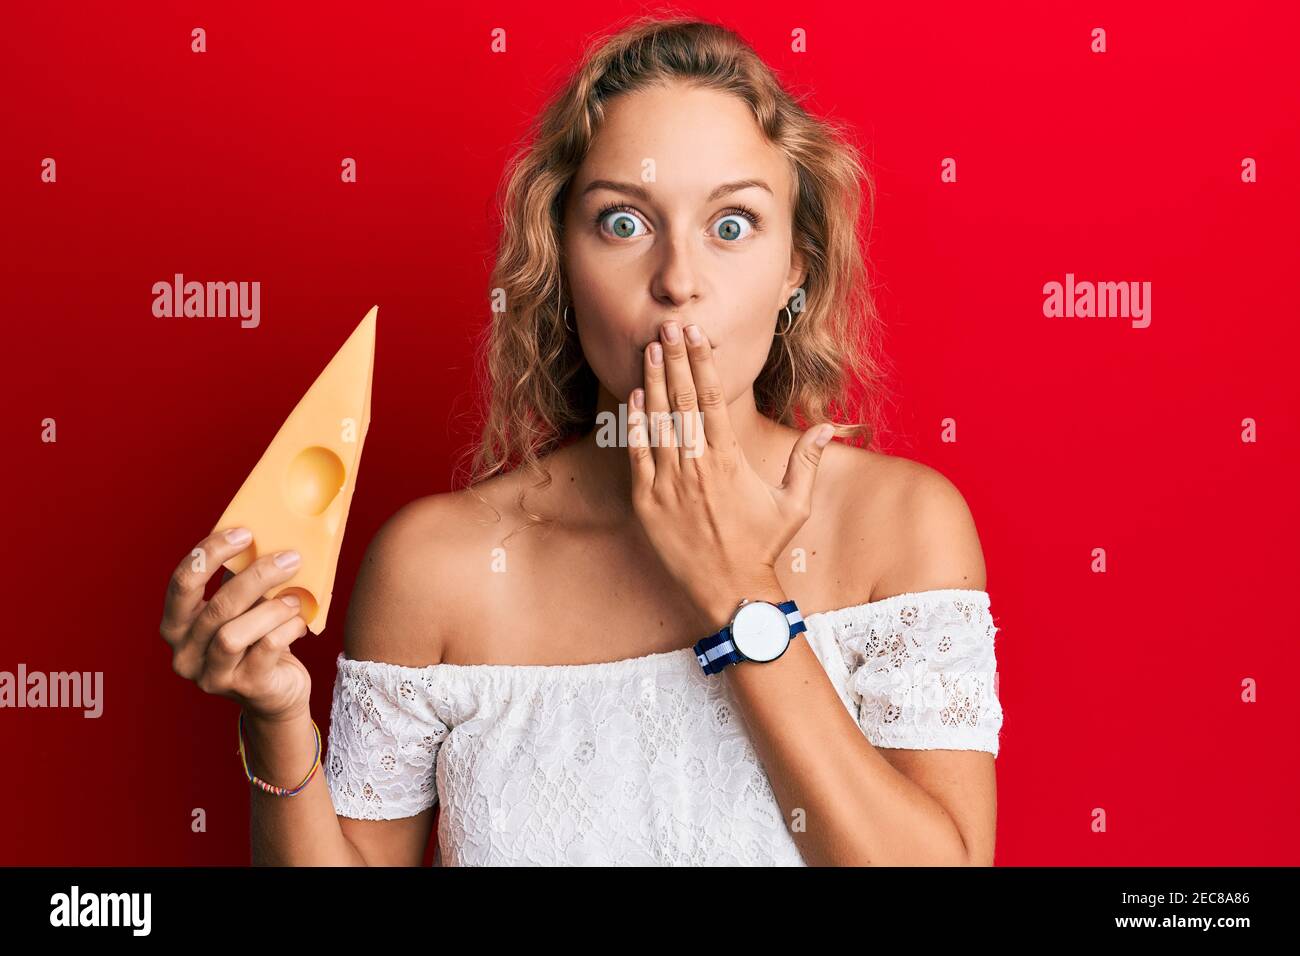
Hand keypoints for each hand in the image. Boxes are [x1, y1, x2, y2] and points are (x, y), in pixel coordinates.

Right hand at [160, 529, 311, 722]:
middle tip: (289, 558)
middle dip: (256, 577)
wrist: (275, 694)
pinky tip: (300, 621)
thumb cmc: (256, 640)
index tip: (244, 533)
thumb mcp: (241, 610)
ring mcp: (211, 676)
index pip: (181, 583)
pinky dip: (286, 629)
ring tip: (295, 598)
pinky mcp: (244, 688)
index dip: (210, 553)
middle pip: (215, 607)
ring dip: (271, 609)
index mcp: (176, 626)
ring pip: (233, 635)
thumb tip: (267, 535)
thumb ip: (239, 581)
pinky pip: (265, 650)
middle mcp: (185, 654)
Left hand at [626, 319, 834, 626]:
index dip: (703, 361)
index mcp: (730, 460)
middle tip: (667, 327)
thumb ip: (808, 462)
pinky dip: (635, 424)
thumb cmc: (763, 546)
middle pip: (683, 400)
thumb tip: (829, 427)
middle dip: (675, 359)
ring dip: (652, 382)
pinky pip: (638, 455)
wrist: (729, 591)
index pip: (714, 398)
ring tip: (649, 349)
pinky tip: (633, 397)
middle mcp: (697, 465)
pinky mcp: (647, 502)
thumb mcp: (794, 504)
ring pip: (657, 422)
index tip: (697, 334)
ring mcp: (668, 483)